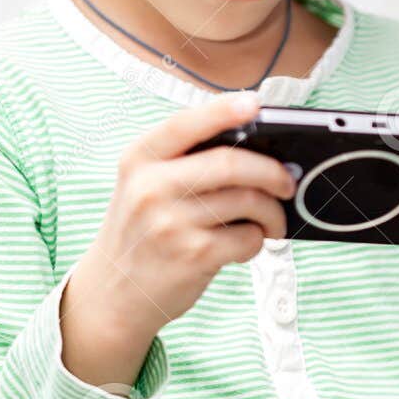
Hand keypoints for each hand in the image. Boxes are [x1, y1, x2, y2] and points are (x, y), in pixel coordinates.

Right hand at [68, 89, 295, 356]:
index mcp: (139, 160)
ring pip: (248, 201)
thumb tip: (260, 154)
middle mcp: (151, 187)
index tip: (256, 104)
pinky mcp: (192, 256)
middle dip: (272, 172)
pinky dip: (257, 241)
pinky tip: (244, 246)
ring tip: (272, 222)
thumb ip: (185, 164)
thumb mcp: (142, 187)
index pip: (185, 124)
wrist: (111, 294)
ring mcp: (170, 223)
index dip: (224, 110)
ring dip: (272, 213)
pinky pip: (248, 238)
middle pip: (231, 163)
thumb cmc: (141, 233)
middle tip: (287, 183)